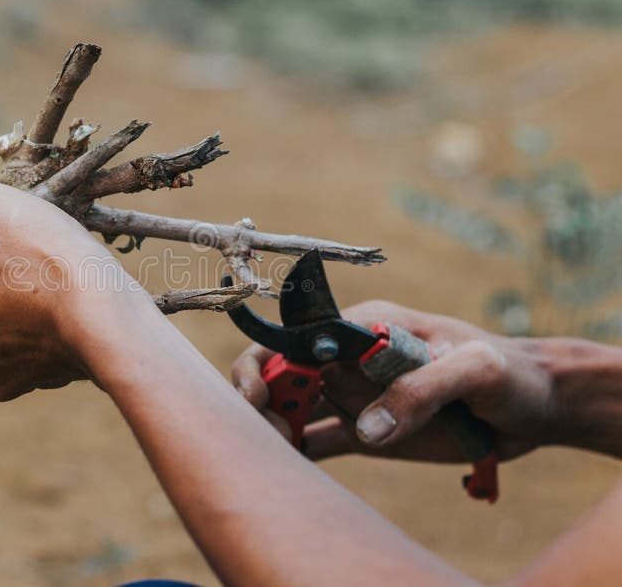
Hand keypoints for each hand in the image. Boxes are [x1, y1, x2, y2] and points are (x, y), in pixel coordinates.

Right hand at [231, 300, 561, 461]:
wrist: (535, 405)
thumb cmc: (509, 371)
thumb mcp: (474, 370)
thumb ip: (421, 389)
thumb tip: (367, 429)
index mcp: (365, 329)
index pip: (297, 339)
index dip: (267, 364)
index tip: (258, 397)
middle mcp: (350, 360)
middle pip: (284, 374)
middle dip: (264, 400)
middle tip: (275, 432)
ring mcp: (358, 397)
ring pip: (294, 408)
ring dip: (278, 428)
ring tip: (283, 451)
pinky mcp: (369, 431)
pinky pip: (320, 439)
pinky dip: (298, 451)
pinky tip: (287, 466)